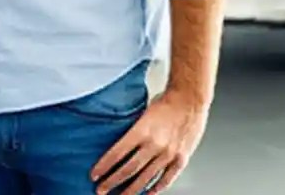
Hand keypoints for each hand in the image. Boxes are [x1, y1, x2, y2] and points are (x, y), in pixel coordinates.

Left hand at [91, 90, 210, 193]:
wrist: (191, 98)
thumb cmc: (167, 102)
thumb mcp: (143, 113)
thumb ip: (134, 131)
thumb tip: (118, 146)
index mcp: (142, 130)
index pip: (117, 153)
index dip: (103, 166)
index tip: (94, 174)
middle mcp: (155, 144)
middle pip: (128, 170)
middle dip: (112, 182)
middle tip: (101, 189)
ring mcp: (169, 154)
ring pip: (146, 178)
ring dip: (131, 190)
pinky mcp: (181, 159)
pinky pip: (167, 179)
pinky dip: (156, 188)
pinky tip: (148, 193)